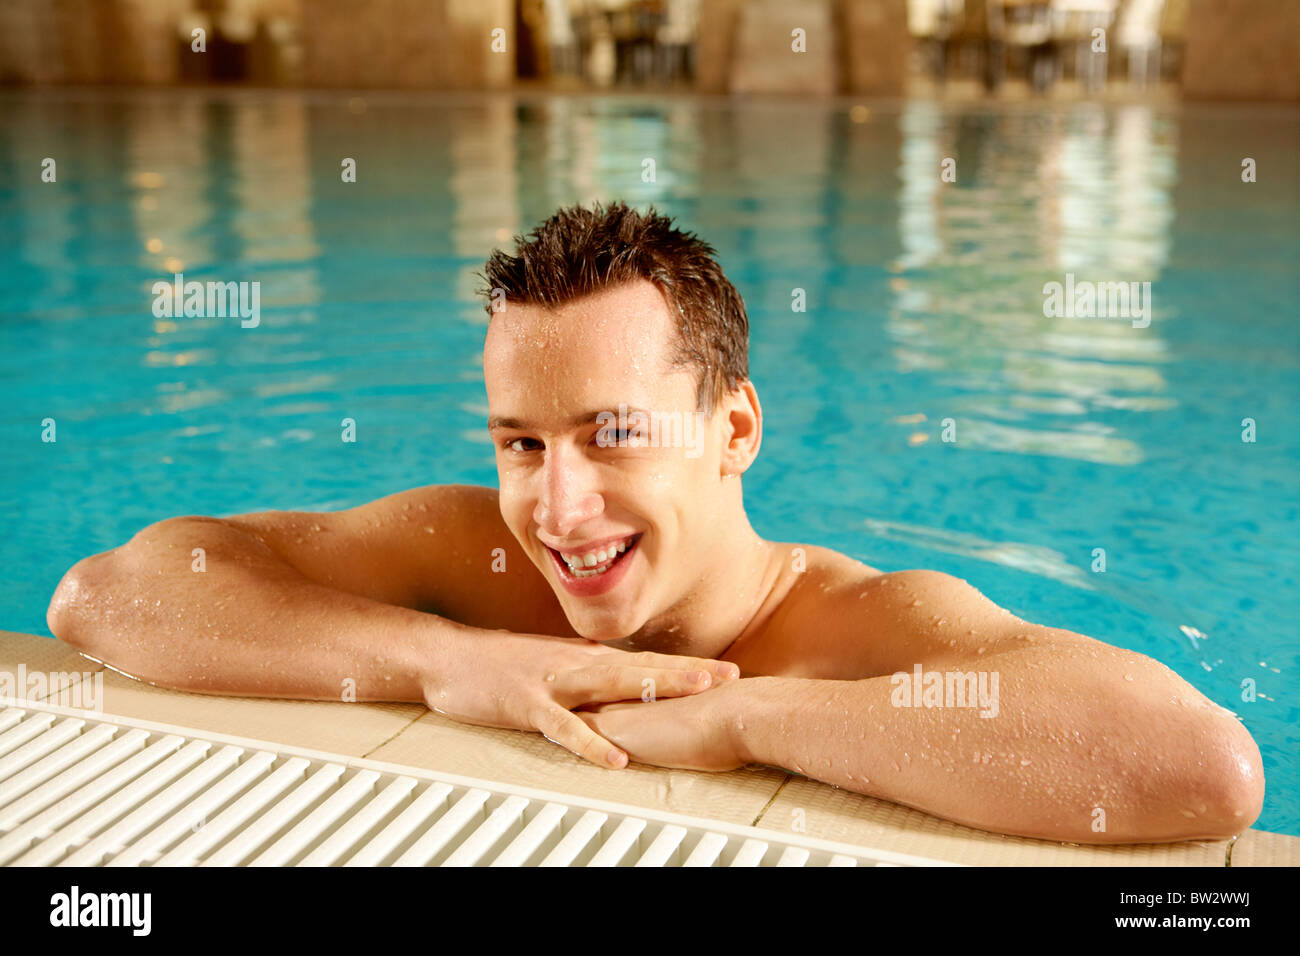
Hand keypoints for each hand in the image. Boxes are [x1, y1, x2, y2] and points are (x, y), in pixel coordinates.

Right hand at [421, 627, 739, 768]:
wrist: (448, 656)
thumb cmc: (499, 663)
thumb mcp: (552, 662)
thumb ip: (586, 669)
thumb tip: (618, 675)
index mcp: (586, 657)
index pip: (646, 660)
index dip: (685, 666)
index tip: (725, 671)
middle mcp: (578, 664)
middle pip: (643, 667)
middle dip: (688, 672)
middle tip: (729, 676)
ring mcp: (555, 683)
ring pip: (615, 684)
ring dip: (656, 687)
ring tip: (694, 695)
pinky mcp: (529, 705)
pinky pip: (566, 728)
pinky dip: (591, 743)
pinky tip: (616, 758)